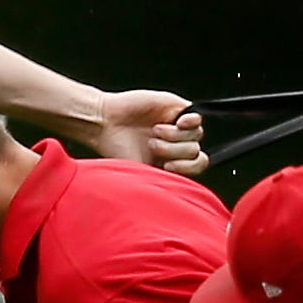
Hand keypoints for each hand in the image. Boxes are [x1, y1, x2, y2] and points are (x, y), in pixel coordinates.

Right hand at [81, 90, 207, 173]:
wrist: (105, 123)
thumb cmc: (118, 149)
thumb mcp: (142, 173)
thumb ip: (164, 182)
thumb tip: (180, 194)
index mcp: (171, 160)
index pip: (197, 166)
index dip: (187, 167)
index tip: (167, 166)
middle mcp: (176, 143)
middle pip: (195, 151)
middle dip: (174, 150)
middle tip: (151, 145)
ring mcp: (177, 125)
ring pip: (197, 135)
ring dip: (174, 135)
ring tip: (154, 132)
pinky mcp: (175, 108)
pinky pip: (197, 117)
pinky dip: (189, 122)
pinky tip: (175, 122)